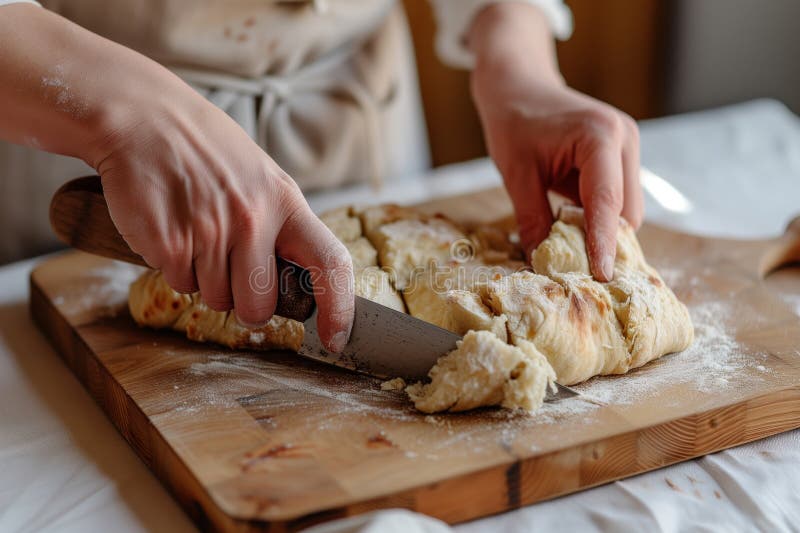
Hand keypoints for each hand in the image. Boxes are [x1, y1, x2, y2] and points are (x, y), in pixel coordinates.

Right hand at [93, 83, 353, 350]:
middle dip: (246, 306)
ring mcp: (210, 231)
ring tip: (196, 233)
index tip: (337, 338)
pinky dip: (174, 268)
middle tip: (231, 274)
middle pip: (259, 306)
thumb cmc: (208, 153)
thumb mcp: (262, 178)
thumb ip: (283, 227)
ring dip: (205, 280)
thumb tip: (302, 285)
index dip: (339, 309)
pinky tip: (173, 229)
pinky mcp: (168, 242)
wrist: (144, 118)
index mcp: (286, 202)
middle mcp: (253, 219)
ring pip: (215, 300)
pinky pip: (179, 284)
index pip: (331, 264)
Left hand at [469, 3, 642, 281]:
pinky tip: (574, 227)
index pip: (607, 202)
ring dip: (603, 230)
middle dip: (605, 241)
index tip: (600, 276)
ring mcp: (627, 147)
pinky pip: (617, 198)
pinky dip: (599, 217)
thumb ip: (533, 218)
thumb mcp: (516, 174)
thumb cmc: (514, 122)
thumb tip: (543, 263)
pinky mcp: (621, 156)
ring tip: (571, 248)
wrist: (519, 86)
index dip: (603, 243)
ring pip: (626, 208)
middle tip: (576, 270)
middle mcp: (624, 139)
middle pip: (626, 210)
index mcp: (599, 136)